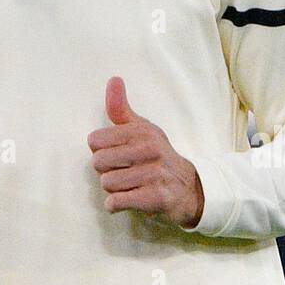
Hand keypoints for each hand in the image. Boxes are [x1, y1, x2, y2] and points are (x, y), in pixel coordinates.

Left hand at [87, 77, 204, 228]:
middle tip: (124, 173)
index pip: (94, 140)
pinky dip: (116, 205)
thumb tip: (114, 79)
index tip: (116, 155)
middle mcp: (150, 149)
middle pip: (98, 163)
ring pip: (106, 184)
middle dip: (106, 172)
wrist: (189, 189)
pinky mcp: (156, 198)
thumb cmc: (157, 157)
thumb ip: (120, 109)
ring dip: (113, 190)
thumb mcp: (142, 130)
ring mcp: (155, 174)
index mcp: (142, 131)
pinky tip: (128, 200)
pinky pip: (116, 202)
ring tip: (129, 186)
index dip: (100, 151)